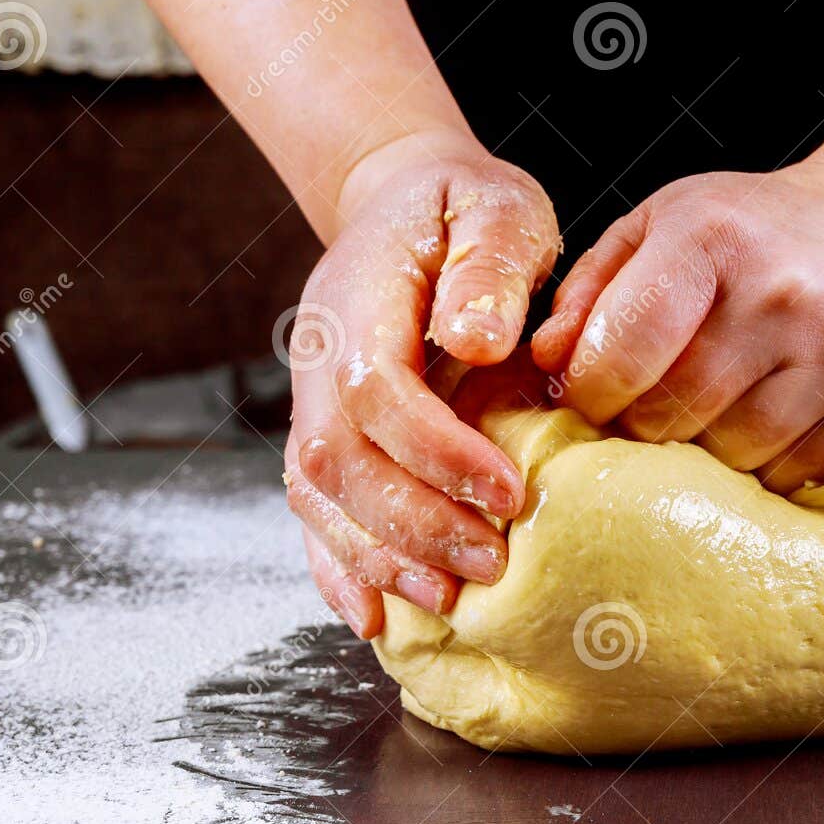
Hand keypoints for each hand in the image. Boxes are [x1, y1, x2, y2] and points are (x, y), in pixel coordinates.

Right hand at [283, 132, 558, 638]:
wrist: (408, 206)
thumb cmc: (468, 211)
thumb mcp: (497, 209)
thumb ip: (491, 266)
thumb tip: (475, 342)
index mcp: (355, 301)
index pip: (377, 392)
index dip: (438, 452)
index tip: (512, 491)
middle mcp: (317, 358)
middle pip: (338, 460)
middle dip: (413, 523)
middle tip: (494, 563)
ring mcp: (312, 401)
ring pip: (319, 499)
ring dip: (381, 559)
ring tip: (453, 602)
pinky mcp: (325, 436)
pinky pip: (313, 513)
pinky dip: (340, 568)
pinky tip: (376, 617)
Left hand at [531, 160, 823, 492]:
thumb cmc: (753, 233)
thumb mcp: (661, 226)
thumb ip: (592, 290)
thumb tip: (545, 367)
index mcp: (712, 238)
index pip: (623, 352)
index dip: (590, 395)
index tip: (591, 399)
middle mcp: (783, 292)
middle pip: (674, 415)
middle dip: (643, 427)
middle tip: (647, 414)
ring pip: (733, 454)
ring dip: (706, 452)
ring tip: (712, 415)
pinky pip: (793, 472)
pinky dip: (767, 466)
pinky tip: (769, 423)